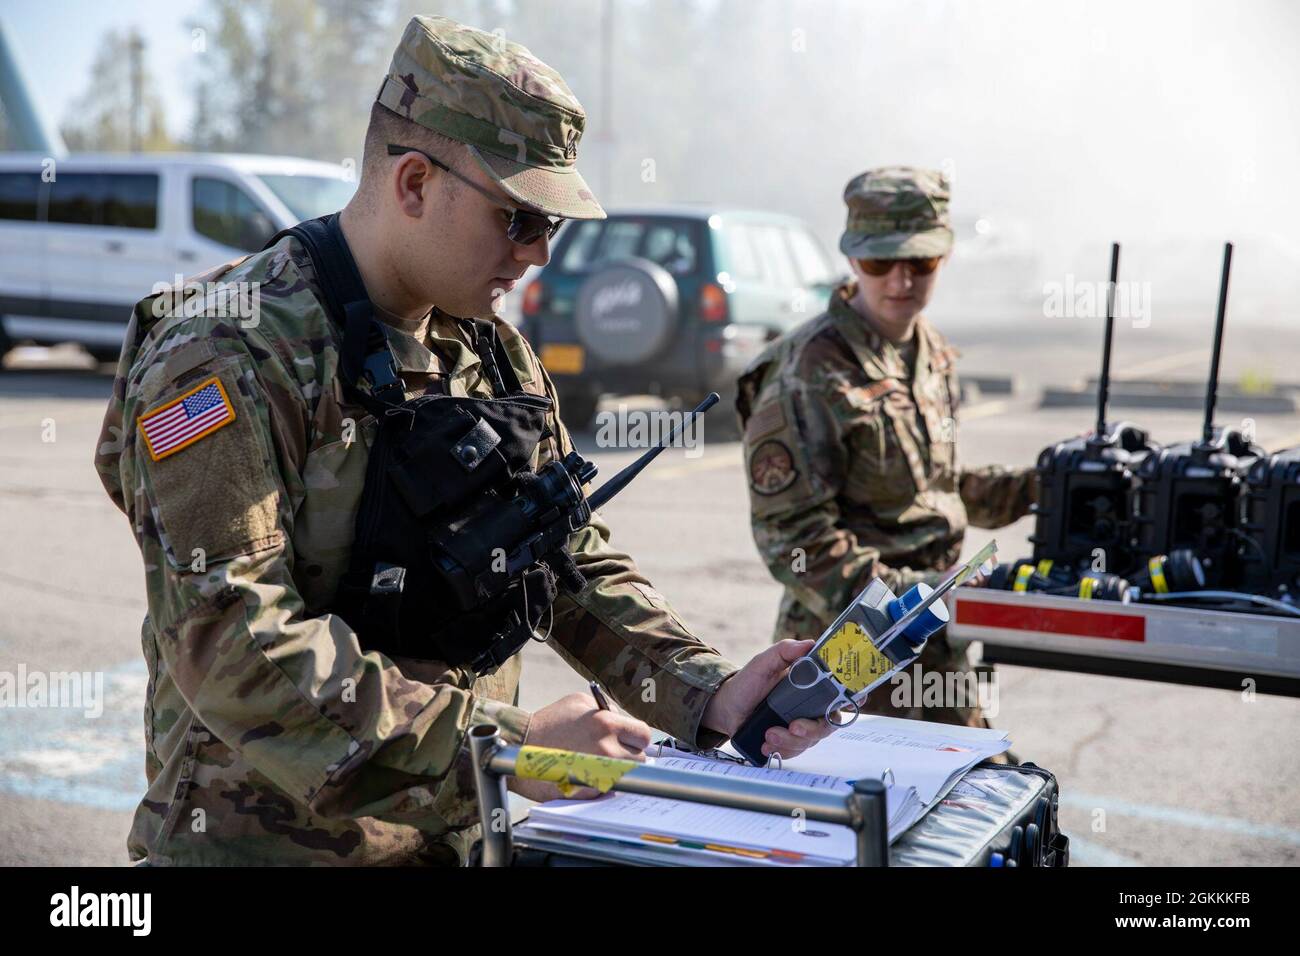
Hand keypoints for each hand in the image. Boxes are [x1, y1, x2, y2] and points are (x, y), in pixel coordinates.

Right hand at [508, 693, 652, 801]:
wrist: (519, 746)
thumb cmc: (549, 723)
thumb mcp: (579, 702)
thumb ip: (608, 710)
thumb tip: (627, 724)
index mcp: (606, 723)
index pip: (643, 734)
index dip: (638, 738)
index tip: (631, 740)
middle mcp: (606, 748)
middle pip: (639, 759)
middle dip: (630, 756)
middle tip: (613, 753)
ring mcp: (598, 772)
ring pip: (627, 776)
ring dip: (618, 772)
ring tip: (599, 764)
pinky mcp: (587, 790)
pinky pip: (609, 790)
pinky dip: (603, 784)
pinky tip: (588, 774)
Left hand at [702, 639, 836, 759]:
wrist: (727, 706)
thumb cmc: (748, 682)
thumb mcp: (764, 662)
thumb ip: (784, 651)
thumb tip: (808, 644)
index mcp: (810, 687)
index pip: (837, 697)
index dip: (844, 703)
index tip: (838, 709)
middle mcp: (809, 709)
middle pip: (826, 725)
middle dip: (811, 730)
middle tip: (793, 727)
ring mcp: (800, 727)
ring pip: (809, 742)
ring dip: (790, 742)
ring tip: (769, 734)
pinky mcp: (788, 742)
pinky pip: (794, 752)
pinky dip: (781, 751)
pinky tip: (766, 745)